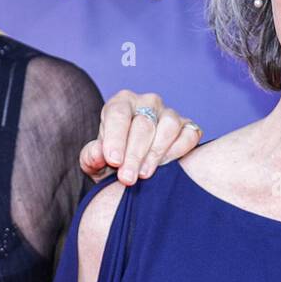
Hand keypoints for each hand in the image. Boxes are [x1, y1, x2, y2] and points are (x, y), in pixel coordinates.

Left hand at [79, 90, 203, 184]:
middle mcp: (147, 103)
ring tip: (145, 174)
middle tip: (127, 178)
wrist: (135, 169)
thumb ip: (91, 157)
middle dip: (134, 154)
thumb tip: (98, 155)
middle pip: (143, 124)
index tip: (113, 161)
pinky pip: (189, 134)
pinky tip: (167, 167)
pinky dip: (179, 150)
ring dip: (156, 152)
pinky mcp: (188, 127)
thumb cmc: (114, 160)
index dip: (115, 138)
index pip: (118, 114)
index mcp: (121, 104)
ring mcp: (169, 113)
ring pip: (168, 126)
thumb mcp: (96, 161)